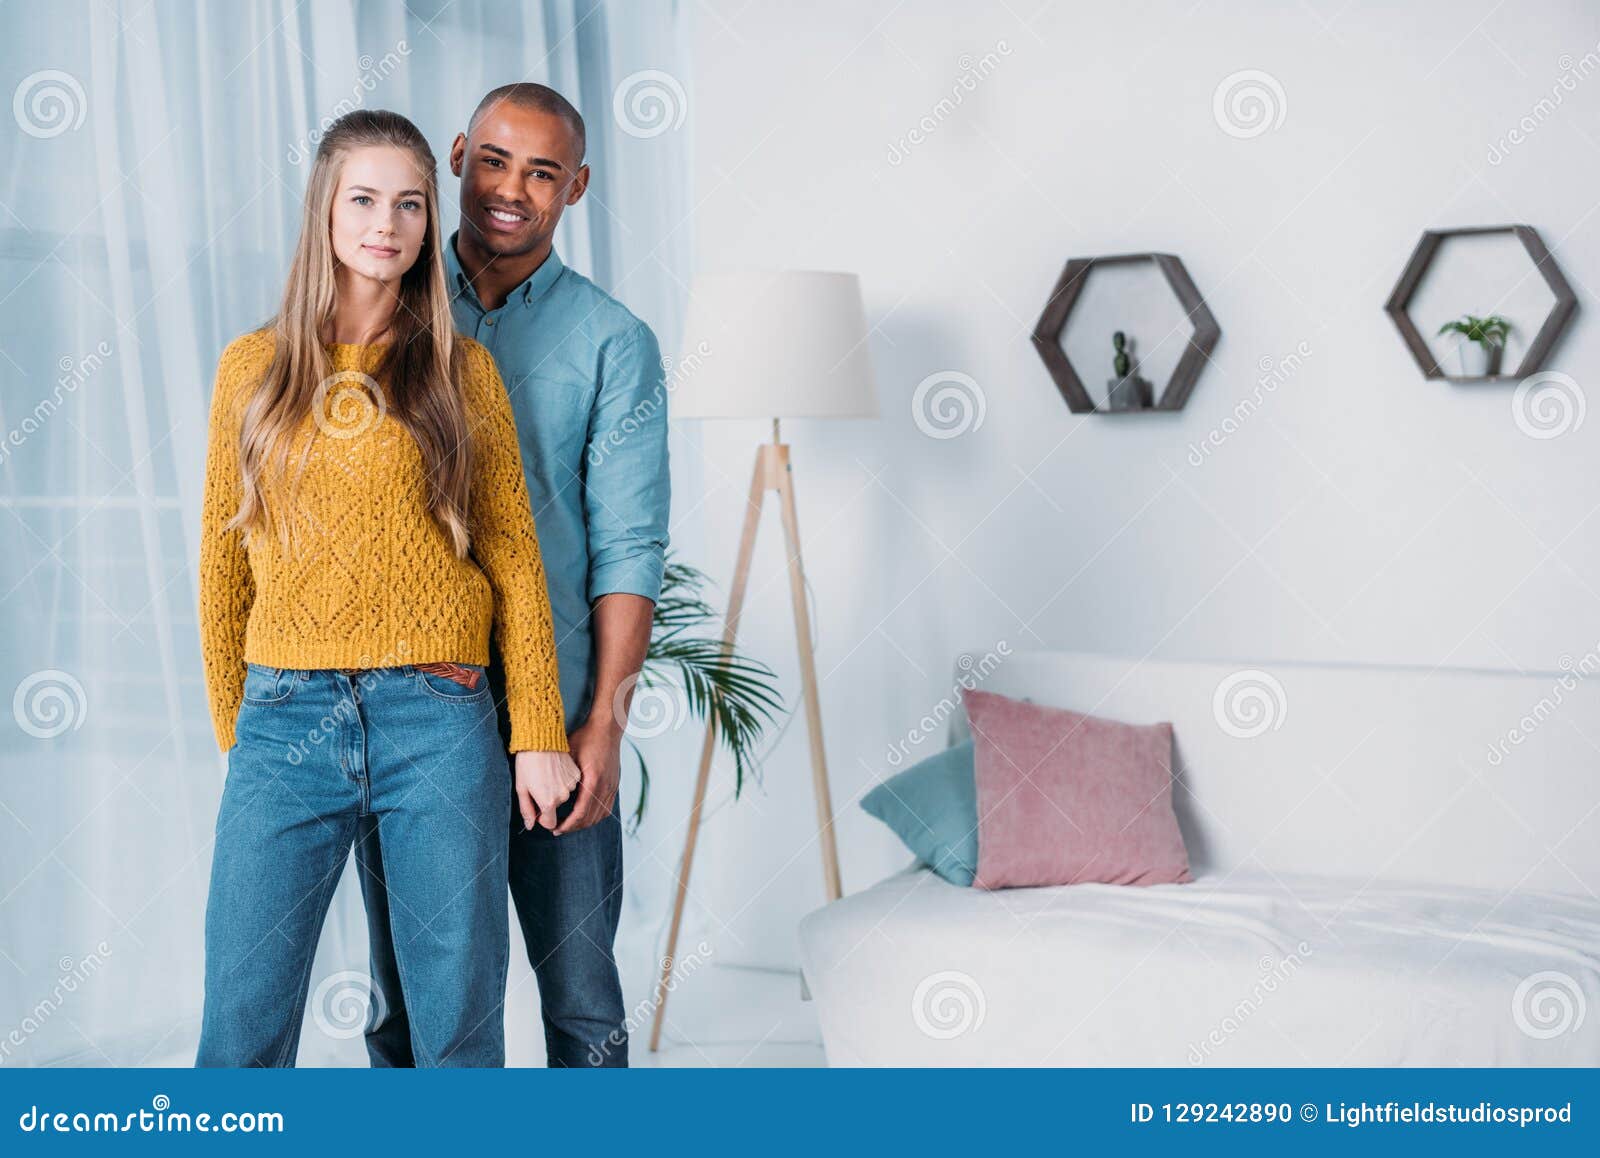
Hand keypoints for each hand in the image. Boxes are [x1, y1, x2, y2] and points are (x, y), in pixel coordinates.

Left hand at [513, 748, 580, 830]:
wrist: (540, 740)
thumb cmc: (527, 763)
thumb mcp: (521, 788)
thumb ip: (526, 810)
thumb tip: (530, 825)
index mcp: (548, 802)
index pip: (550, 823)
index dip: (543, 818)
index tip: (538, 808)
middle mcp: (563, 797)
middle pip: (558, 808)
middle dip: (550, 802)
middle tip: (540, 786)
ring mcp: (572, 785)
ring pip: (566, 797)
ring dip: (558, 792)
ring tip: (548, 777)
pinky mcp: (577, 775)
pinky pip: (572, 785)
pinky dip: (565, 781)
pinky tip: (557, 771)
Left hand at [553, 716, 621, 834]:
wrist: (607, 728)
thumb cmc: (586, 738)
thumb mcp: (568, 754)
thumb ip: (559, 776)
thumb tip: (542, 794)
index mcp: (593, 781)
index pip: (580, 813)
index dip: (567, 824)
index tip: (555, 829)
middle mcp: (605, 787)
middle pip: (590, 818)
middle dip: (573, 827)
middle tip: (559, 829)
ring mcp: (612, 786)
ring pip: (600, 815)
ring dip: (584, 823)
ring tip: (570, 824)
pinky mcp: (615, 784)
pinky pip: (607, 808)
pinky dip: (595, 816)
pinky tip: (586, 816)